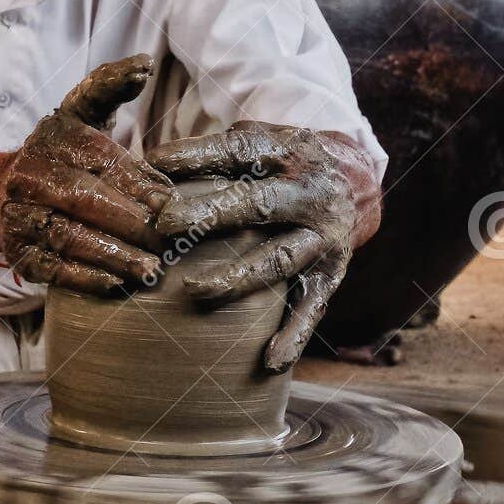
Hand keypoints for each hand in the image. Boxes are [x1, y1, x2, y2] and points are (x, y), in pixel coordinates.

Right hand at [0, 55, 172, 295]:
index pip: (101, 160)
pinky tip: (116, 284)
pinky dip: (86, 277)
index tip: (172, 203)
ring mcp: (21, 216)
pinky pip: (53, 268)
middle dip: (132, 222)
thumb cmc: (60, 152)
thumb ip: (111, 86)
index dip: (139, 183)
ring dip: (114, 256)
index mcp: (53, 138)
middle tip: (169, 240)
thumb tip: (143, 64)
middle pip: (87, 200)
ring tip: (151, 269)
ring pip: (71, 237)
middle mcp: (31, 175)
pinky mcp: (18, 252)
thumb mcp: (81, 112)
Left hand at [146, 121, 380, 372]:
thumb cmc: (282, 164)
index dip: (198, 155)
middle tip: (164, 224)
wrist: (354, 184)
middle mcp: (311, 195)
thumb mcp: (261, 142)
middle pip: (258, 205)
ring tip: (194, 292)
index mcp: (290, 152)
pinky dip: (293, 335)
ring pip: (278, 260)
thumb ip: (217, 152)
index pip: (241, 151)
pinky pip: (312, 307)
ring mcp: (324, 238)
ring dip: (236, 278)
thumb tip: (149, 166)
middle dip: (210, 214)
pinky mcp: (332, 274)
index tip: (156, 163)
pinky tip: (270, 361)